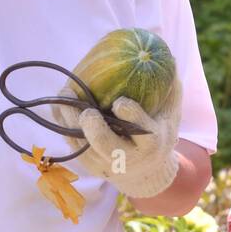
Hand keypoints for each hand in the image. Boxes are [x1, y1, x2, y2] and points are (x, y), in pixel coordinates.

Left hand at [51, 78, 181, 197]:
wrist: (146, 174)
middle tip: (87, 110)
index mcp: (150, 144)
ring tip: (64, 94)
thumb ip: (171, 90)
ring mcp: (105, 164)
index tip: (121, 102)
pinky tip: (59, 103)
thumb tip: (171, 58)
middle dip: (94, 129)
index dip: (131, 117)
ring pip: (83, 146)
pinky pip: (72, 146)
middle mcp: (127, 157)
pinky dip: (63, 125)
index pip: (141, 131)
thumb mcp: (171, 115)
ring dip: (69, 121)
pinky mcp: (89, 165)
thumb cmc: (159, 134)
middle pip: (106, 145)